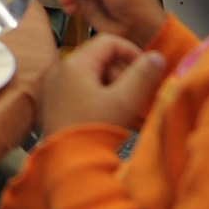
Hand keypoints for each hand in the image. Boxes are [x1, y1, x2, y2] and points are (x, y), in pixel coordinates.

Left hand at [39, 34, 168, 136]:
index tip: (145, 71)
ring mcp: (52, 88)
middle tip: (132, 96)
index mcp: (74, 64)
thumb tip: (157, 57)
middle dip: (120, 75)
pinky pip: (79, 91)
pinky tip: (105, 116)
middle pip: (98, 60)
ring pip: (90, 77)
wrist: (66, 165)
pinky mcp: (51, 105)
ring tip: (120, 110)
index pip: (108, 42)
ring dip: (110, 89)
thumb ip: (143, 76)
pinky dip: (95, 98)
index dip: (131, 53)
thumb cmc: (93, 131)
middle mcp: (58, 71)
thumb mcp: (124, 102)